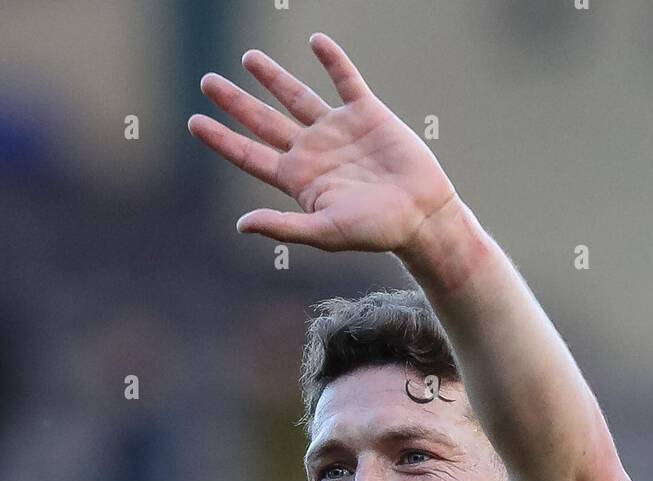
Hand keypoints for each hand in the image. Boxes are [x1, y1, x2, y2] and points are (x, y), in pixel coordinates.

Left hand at [188, 33, 457, 253]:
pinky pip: (345, 79)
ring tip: (248, 58)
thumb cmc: (376, 230)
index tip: (195, 122)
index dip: (222, 139)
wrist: (422, 214)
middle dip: (235, 102)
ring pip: (296, 96)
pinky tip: (316, 41)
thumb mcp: (325, 231)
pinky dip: (332, 60)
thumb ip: (283, 226)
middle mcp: (313, 151)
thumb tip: (241, 225)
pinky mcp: (367, 113)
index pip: (249, 154)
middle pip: (264, 121)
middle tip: (207, 82)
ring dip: (273, 77)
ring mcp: (339, 130)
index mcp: (299, 179)